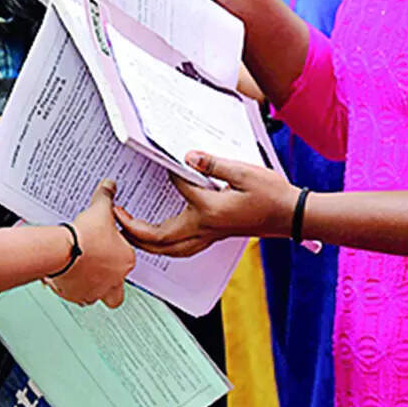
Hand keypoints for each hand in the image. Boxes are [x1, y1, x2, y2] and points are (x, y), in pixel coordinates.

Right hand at [49, 180, 135, 308]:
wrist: (62, 250)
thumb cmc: (84, 236)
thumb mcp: (100, 210)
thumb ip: (106, 197)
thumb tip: (109, 186)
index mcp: (126, 261)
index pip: (127, 257)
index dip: (116, 249)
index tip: (106, 241)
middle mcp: (113, 280)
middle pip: (118, 289)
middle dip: (111, 281)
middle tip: (100, 268)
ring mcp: (95, 290)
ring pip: (98, 296)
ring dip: (92, 287)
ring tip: (81, 273)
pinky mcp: (76, 295)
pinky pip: (77, 296)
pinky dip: (72, 288)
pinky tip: (66, 276)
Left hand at [113, 152, 296, 256]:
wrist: (292, 216)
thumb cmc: (273, 195)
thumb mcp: (245, 172)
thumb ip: (214, 164)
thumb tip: (188, 157)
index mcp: (210, 211)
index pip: (180, 189)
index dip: (171, 173)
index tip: (167, 159)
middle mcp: (205, 228)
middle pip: (160, 239)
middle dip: (133, 230)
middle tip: (115, 216)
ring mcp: (210, 236)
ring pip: (169, 249)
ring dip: (145, 243)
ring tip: (128, 232)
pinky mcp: (215, 236)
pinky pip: (181, 248)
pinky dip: (163, 246)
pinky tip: (159, 238)